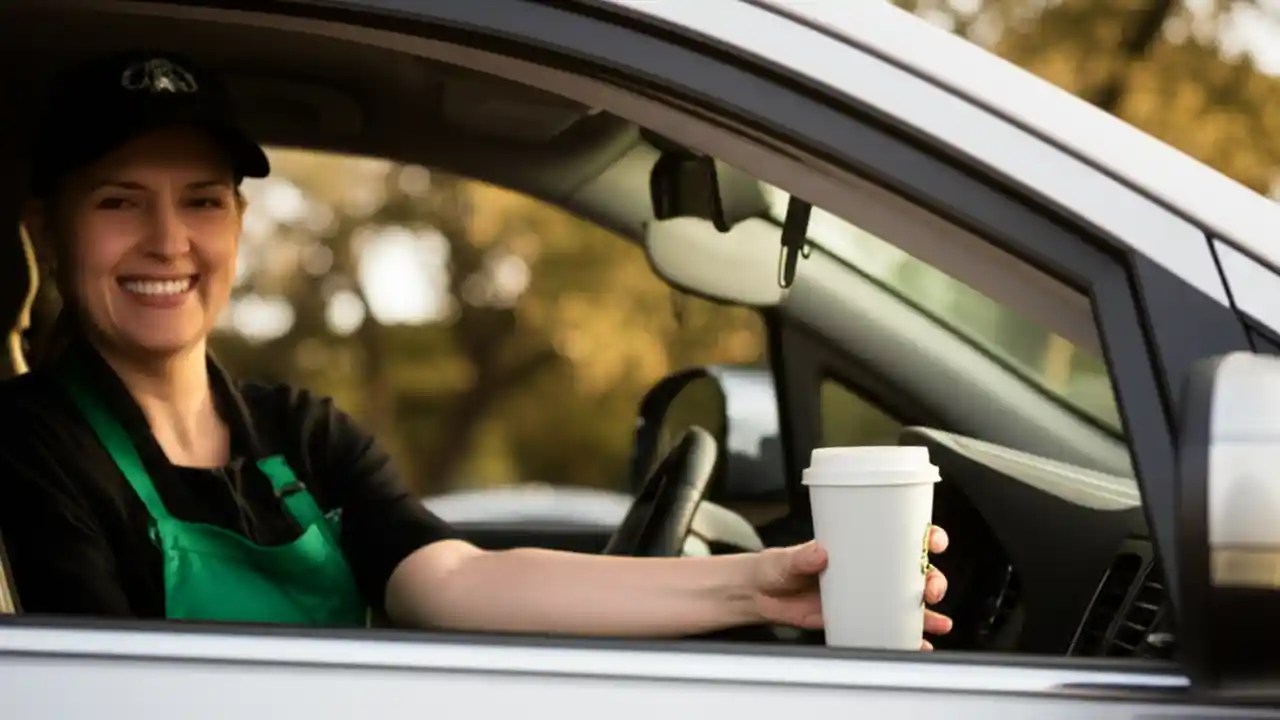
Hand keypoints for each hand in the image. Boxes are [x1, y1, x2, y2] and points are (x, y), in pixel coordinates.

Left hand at [752, 525, 952, 649]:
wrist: (761, 595)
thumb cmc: (776, 567)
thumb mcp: (786, 558)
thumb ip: (801, 556)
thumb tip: (819, 553)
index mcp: (856, 544)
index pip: (898, 534)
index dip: (923, 536)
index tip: (933, 541)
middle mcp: (867, 568)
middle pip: (913, 570)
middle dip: (932, 578)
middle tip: (931, 588)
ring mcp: (865, 594)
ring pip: (907, 600)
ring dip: (927, 611)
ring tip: (937, 621)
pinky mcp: (856, 617)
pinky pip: (887, 626)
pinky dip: (906, 635)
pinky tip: (919, 642)